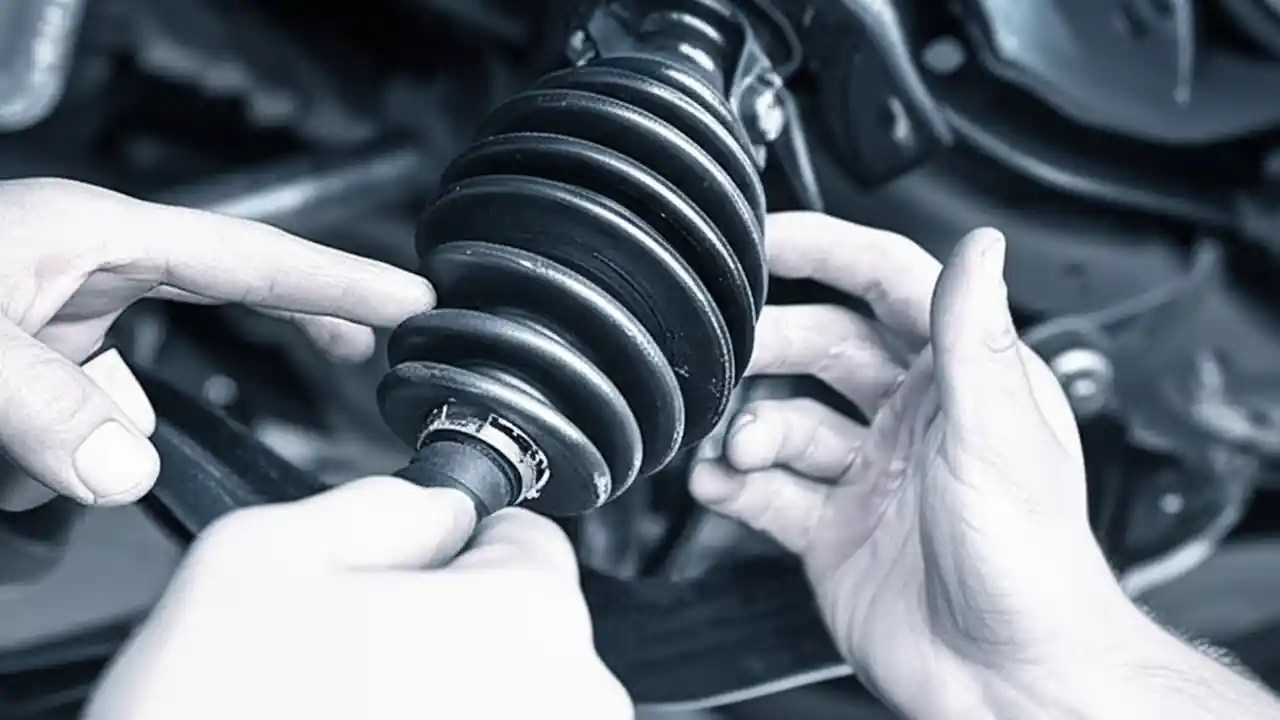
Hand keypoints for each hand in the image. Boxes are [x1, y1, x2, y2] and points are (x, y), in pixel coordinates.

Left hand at [0, 178, 433, 505]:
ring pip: (123, 401)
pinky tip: (4, 463)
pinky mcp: (31, 358)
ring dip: (81, 443)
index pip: (250, 256)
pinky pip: (76, 423)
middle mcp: (86, 269)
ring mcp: (58, 314)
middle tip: (368, 346)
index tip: (410, 300)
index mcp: (93, 234)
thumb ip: (42, 399)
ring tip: (16, 459)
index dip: (339, 279)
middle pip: (227, 301)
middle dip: (294, 325)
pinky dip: (42, 460)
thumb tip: (129, 467)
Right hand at [85, 477, 632, 719]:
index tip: (396, 587)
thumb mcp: (254, 561)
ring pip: (505, 697)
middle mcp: (572, 696)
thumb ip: (375, 509)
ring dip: (442, 701)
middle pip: (517, 629)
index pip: (522, 541)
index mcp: (525, 612)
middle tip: (344, 669)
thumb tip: (438, 505)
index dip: (446, 554)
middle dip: (441, 635)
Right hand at [690, 213, 1135, 716]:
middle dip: (768, 342)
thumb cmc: (1031, 563)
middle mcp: (908, 417)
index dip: (827, 250)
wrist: (1007, 679)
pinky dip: (734, 482)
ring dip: (748, 423)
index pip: (887, 284)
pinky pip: (766, 489)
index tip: (766, 237)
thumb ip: (976, 337)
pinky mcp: (831, 529)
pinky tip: (719, 483)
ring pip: (784, 418)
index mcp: (960, 379)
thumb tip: (981, 243)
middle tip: (728, 349)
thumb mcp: (997, 434)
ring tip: (736, 441)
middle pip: (819, 346)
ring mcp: (866, 473)